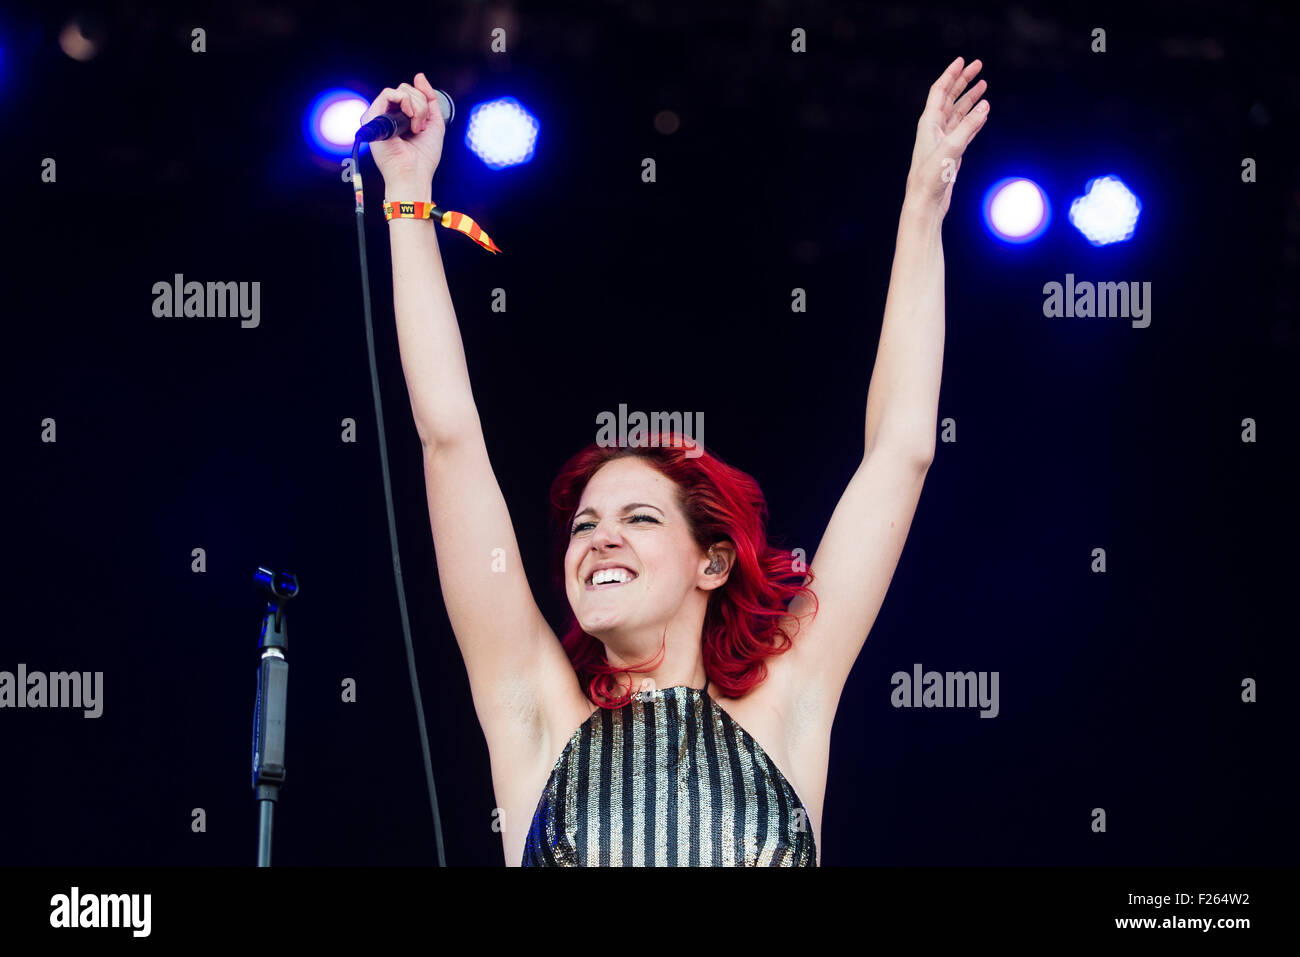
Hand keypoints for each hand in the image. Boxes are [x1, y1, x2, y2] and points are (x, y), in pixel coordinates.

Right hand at [360, 72, 445, 197]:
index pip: (411, 94)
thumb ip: (429, 98)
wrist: (414, 173)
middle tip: (420, 127)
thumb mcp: (434, 123)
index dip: (424, 102)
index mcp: (401, 117)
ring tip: (416, 127)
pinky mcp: (372, 116)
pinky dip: (405, 101)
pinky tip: (409, 118)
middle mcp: (388, 114)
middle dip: (422, 105)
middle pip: (407, 89)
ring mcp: (380, 115)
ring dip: (417, 107)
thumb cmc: (423, 156)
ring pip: (401, 90)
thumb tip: (419, 76)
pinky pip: (389, 93)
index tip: (427, 122)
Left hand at [905, 57, 988, 217]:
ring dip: (970, 99)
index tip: (963, 60)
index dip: (951, 74)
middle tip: (979, 66)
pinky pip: (964, 130)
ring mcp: (943, 141)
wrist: (925, 204)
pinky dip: (973, 119)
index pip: (939, 91)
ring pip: (958, 113)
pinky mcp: (951, 154)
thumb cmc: (931, 178)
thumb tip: (985, 105)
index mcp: (928, 124)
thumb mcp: (951, 149)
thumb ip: (968, 126)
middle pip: (949, 98)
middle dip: (963, 81)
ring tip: (984, 85)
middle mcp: (934, 130)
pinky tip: (982, 113)